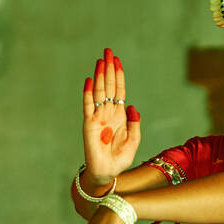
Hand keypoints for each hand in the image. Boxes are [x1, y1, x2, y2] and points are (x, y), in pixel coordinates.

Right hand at [83, 47, 140, 182]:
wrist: (106, 172)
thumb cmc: (120, 159)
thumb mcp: (134, 141)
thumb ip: (135, 125)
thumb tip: (132, 107)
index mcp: (120, 115)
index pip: (119, 90)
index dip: (119, 75)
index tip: (117, 60)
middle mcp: (108, 112)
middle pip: (109, 86)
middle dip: (109, 69)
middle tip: (108, 51)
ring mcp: (98, 117)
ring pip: (99, 92)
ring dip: (100, 76)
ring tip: (101, 61)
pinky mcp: (89, 124)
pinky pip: (88, 106)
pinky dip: (88, 93)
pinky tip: (89, 80)